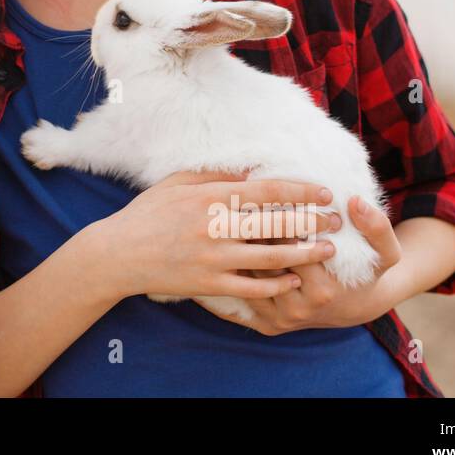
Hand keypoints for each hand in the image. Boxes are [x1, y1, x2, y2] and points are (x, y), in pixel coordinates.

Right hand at [90, 170, 341, 304]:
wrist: (118, 255)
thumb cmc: (147, 214)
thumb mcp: (176, 183)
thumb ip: (214, 175)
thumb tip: (251, 168)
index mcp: (209, 197)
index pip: (265, 190)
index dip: (299, 191)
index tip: (323, 192)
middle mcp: (215, 227)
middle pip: (276, 223)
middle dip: (311, 221)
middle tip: (336, 220)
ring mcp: (213, 258)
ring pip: (271, 257)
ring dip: (304, 253)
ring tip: (326, 250)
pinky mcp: (209, 284)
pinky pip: (252, 287)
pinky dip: (277, 285)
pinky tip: (294, 280)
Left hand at [215, 195, 404, 333]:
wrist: (358, 306)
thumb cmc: (369, 272)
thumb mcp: (385, 252)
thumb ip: (377, 227)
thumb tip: (354, 202)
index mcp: (324, 290)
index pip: (288, 246)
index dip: (277, 219)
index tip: (271, 199)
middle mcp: (299, 309)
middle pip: (263, 260)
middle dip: (253, 231)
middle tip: (245, 207)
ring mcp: (281, 319)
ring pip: (247, 276)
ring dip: (239, 250)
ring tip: (232, 223)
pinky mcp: (267, 325)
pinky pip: (240, 298)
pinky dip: (229, 275)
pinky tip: (220, 253)